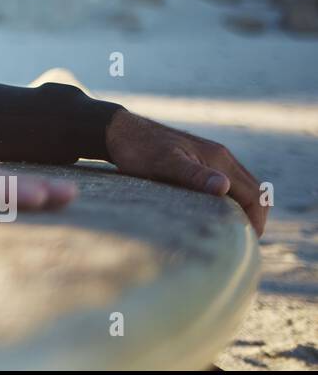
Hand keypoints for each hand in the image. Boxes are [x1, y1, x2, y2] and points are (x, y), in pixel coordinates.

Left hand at [104, 109, 267, 236]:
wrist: (118, 131)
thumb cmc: (138, 149)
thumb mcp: (164, 165)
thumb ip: (194, 175)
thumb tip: (224, 187)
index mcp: (219, 158)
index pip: (255, 194)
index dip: (256, 220)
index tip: (247, 243)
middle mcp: (220, 156)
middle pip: (254, 191)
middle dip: (253, 217)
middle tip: (242, 244)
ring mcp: (210, 157)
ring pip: (241, 187)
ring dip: (242, 209)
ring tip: (230, 233)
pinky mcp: (198, 161)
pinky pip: (225, 183)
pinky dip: (229, 201)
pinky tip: (213, 215)